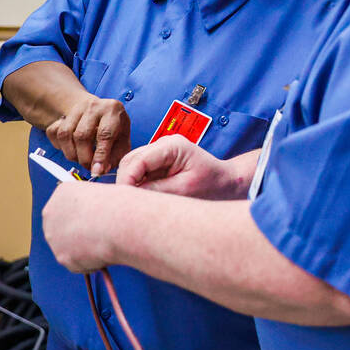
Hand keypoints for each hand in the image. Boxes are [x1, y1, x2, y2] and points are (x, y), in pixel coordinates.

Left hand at [42, 180, 120, 272]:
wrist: (122, 225)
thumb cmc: (120, 206)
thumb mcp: (105, 192)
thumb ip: (93, 203)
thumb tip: (97, 214)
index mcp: (63, 192)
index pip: (69, 204)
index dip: (85, 212)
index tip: (97, 216)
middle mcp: (51, 214)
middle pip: (64, 225)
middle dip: (80, 231)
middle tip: (101, 231)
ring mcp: (54, 237)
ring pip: (69, 245)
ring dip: (84, 246)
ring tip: (105, 241)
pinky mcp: (62, 257)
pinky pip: (76, 261)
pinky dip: (89, 260)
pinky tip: (102, 252)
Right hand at [45, 93, 130, 176]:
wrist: (99, 110)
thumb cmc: (114, 127)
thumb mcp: (123, 139)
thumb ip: (115, 155)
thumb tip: (101, 170)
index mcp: (112, 110)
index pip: (104, 134)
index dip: (100, 156)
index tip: (97, 171)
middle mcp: (93, 106)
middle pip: (82, 136)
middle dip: (84, 158)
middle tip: (89, 167)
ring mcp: (75, 109)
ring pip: (65, 135)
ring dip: (71, 154)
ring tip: (80, 159)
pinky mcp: (62, 115)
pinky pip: (53, 133)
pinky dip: (60, 146)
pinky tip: (71, 149)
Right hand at [117, 135, 249, 199]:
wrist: (225, 181)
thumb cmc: (211, 184)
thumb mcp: (184, 190)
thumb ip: (156, 191)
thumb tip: (130, 196)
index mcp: (171, 146)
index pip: (138, 160)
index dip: (127, 180)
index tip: (124, 201)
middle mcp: (163, 144)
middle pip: (130, 161)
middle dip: (125, 182)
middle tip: (127, 204)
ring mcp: (159, 152)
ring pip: (131, 166)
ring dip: (130, 184)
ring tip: (135, 202)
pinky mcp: (158, 162)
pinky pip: (139, 172)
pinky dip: (137, 185)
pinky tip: (142, 198)